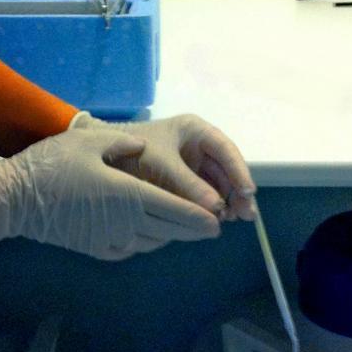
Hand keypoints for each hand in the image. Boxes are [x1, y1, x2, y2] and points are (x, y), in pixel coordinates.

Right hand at [0, 124, 221, 260]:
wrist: (16, 200)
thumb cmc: (52, 165)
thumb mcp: (90, 141)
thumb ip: (123, 145)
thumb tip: (141, 147)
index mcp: (130, 195)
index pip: (177, 211)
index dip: (200, 218)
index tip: (217, 221)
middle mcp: (126, 222)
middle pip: (171, 231)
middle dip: (194, 230)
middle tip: (212, 227)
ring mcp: (111, 240)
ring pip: (154, 242)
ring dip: (172, 236)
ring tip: (184, 228)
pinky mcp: (97, 250)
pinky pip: (132, 249)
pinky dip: (147, 242)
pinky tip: (149, 233)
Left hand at [71, 113, 256, 221]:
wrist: (102, 159)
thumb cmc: (133, 153)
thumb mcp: (162, 166)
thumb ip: (189, 186)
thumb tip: (217, 209)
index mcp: (195, 131)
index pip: (226, 150)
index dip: (240, 172)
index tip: (248, 194)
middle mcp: (198, 146)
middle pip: (226, 169)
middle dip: (237, 192)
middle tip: (246, 216)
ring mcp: (192, 164)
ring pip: (218, 183)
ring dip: (226, 202)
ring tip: (231, 220)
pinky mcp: (183, 181)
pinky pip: (204, 193)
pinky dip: (211, 206)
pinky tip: (215, 219)